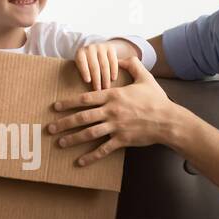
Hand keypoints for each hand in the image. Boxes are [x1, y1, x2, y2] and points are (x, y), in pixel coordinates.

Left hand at [48, 57, 178, 165]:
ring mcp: (116, 126)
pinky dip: (91, 156)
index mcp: (113, 95)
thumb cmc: (157, 99)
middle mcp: (111, 111)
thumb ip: (133, 65)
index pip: (85, 98)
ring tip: (60, 143)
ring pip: (89, 133)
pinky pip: (103, 149)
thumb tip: (123, 57)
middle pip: (82, 117)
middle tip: (50, 128)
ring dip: (72, 138)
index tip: (55, 107)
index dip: (68, 102)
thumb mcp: (145, 78)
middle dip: (64, 122)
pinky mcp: (122, 140)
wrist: (168, 120)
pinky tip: (80, 161)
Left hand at [74, 41, 123, 90]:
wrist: (96, 49)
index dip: (85, 71)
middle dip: (97, 79)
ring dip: (105, 77)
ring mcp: (101, 46)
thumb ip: (79, 73)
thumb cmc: (85, 64)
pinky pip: (113, 61)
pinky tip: (113, 79)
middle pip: (94, 65)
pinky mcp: (111, 48)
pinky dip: (114, 70)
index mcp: (80, 53)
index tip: (88, 81)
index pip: (82, 62)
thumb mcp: (79, 66)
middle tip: (98, 90)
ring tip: (106, 88)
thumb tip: (78, 93)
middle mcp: (90, 48)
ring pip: (104, 64)